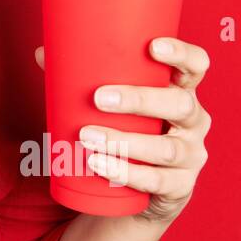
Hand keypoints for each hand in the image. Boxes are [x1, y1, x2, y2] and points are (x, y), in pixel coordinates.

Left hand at [34, 37, 211, 225]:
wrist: (139, 193)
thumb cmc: (127, 131)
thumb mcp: (115, 105)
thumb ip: (84, 78)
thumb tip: (43, 53)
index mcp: (182, 91)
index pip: (196, 66)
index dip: (182, 55)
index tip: (153, 46)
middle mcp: (194, 121)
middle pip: (180, 105)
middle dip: (140, 100)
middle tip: (99, 98)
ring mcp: (191, 155)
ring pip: (166, 148)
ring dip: (124, 141)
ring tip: (88, 136)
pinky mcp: (181, 186)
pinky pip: (157, 181)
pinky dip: (126, 173)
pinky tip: (100, 164)